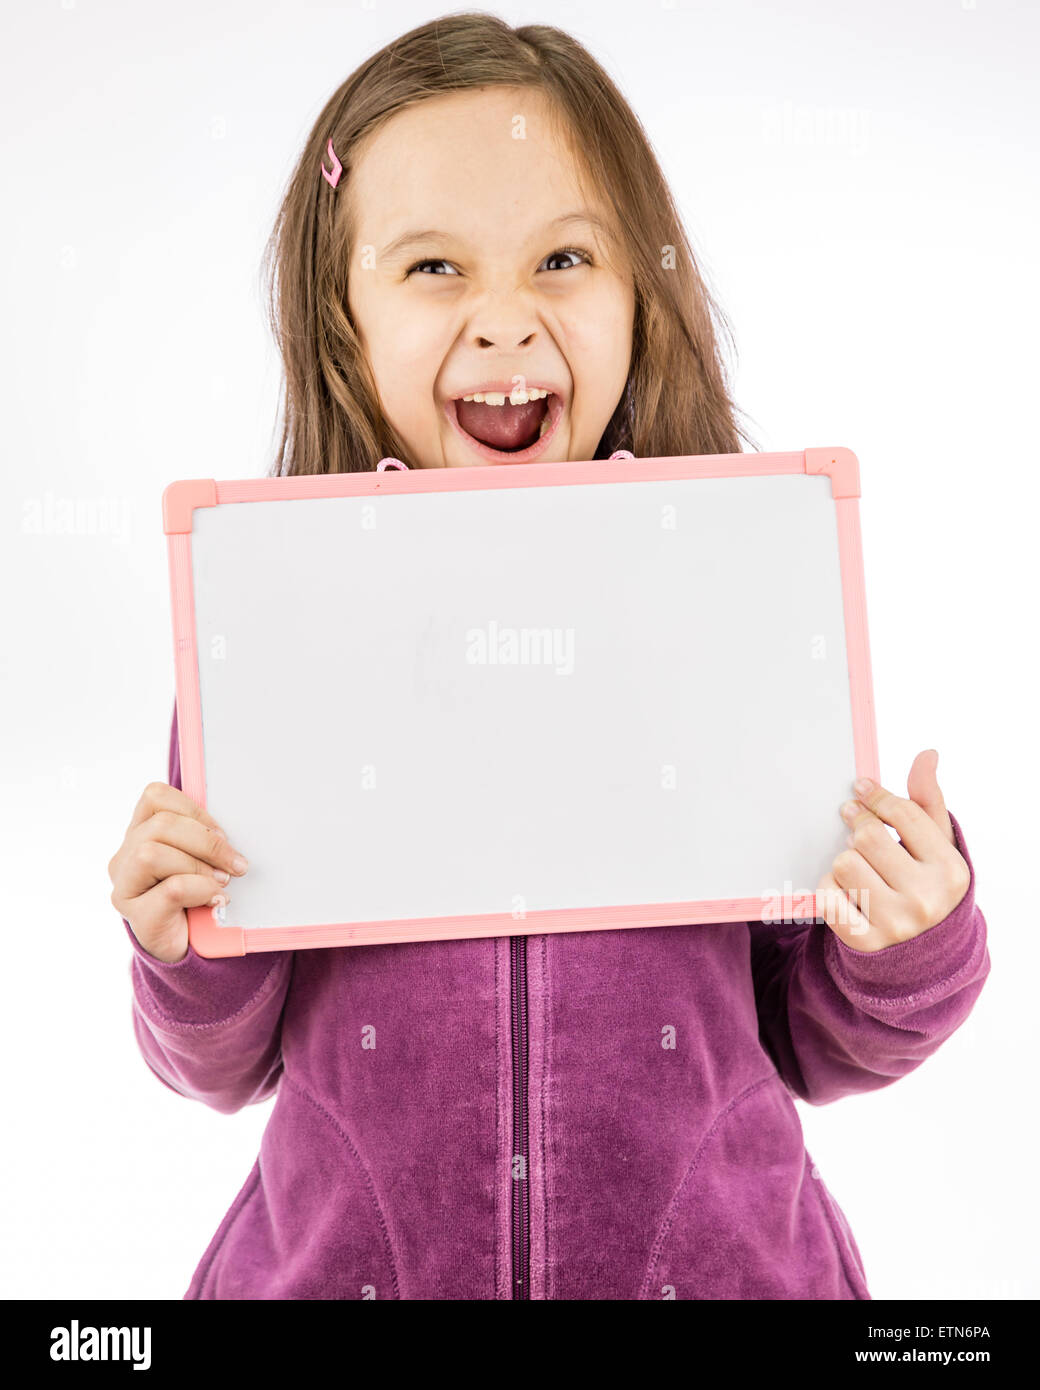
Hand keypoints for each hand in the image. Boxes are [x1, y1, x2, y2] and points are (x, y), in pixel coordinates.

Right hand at [108, 782, 248, 962]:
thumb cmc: (196, 895)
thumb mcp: (199, 858)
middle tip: (234, 864)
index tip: (221, 833)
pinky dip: (201, 890)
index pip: (155, 797)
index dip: (193, 809)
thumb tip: (224, 832)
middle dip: (206, 841)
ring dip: (198, 866)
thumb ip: (201, 837)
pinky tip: (216, 899)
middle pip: (159, 825)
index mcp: (139, 834)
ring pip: (151, 854)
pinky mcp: (137, 916)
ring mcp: (125, 888)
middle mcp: (124, 858)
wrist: (188, 947)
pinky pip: (171, 889)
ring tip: (222, 882)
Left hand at [816, 749, 970, 952]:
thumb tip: (926, 755)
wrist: (922, 953)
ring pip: (843, 864)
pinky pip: (826, 896)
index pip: (904, 814)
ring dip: (844, 861)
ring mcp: (895, 924)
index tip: (860, 789)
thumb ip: (928, 800)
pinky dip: (829, 888)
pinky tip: (846, 891)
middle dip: (859, 829)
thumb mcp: (937, 846)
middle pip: (867, 837)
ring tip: (860, 869)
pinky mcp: (863, 942)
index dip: (876, 795)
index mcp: (950, 871)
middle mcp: (926, 899)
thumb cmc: (926, 883)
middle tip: (857, 830)